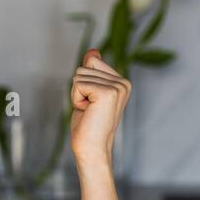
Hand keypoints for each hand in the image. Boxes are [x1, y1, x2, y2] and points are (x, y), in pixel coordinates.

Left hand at [69, 48, 130, 166]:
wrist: (92, 149)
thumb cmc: (88, 125)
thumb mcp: (88, 93)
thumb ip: (92, 71)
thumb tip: (93, 51)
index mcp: (122, 81)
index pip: (92, 61)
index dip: (82, 83)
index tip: (91, 103)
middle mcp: (123, 82)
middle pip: (85, 66)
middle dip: (78, 88)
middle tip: (89, 109)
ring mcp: (117, 87)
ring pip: (79, 74)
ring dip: (77, 95)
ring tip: (88, 111)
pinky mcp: (107, 92)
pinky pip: (78, 83)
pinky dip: (76, 98)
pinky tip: (87, 111)